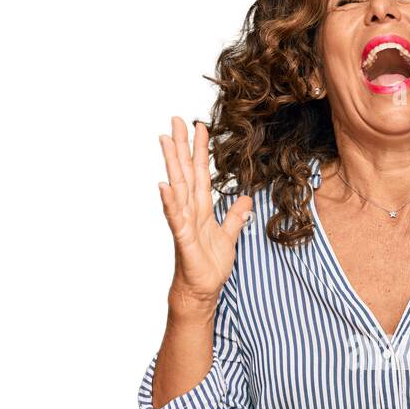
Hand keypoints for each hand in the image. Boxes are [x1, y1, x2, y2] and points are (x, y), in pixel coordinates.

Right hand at [158, 117, 252, 311]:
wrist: (203, 289)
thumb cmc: (210, 265)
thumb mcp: (229, 236)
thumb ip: (235, 216)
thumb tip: (246, 199)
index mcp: (202, 208)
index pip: (200, 173)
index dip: (200, 150)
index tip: (201, 127)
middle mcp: (190, 211)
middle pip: (185, 172)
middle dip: (181, 146)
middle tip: (175, 119)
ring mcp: (184, 223)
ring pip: (178, 188)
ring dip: (171, 164)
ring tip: (165, 140)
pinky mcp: (184, 239)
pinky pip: (176, 218)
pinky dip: (169, 201)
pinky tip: (163, 185)